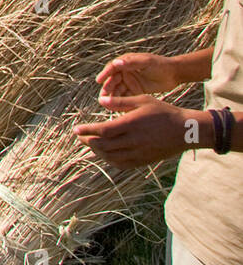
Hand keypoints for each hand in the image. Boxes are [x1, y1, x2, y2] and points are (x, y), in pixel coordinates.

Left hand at [73, 95, 191, 168]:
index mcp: (132, 124)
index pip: (102, 130)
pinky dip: (109, 159)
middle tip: (80, 136)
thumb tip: (100, 100)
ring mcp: (139, 152)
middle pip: (103, 145)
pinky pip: (121, 164)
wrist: (186, 130)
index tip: (76, 129)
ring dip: (96, 151)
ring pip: (110, 156)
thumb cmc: (164, 112)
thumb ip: (120, 102)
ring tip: (89, 143)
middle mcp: (134, 140)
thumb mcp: (143, 101)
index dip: (87, 131)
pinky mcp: (144, 160)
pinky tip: (104, 154)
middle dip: (88, 141)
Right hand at [94, 53, 178, 104]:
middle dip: (108, 88)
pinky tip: (118, 108)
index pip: (112, 68)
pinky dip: (121, 102)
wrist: (175, 74)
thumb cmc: (161, 64)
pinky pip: (126, 97)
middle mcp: (125, 72)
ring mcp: (130, 82)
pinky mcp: (135, 91)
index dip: (105, 74)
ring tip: (108, 104)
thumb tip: (116, 63)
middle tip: (104, 96)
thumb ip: (131, 63)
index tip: (99, 81)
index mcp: (126, 62)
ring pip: (118, 90)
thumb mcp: (146, 62)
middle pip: (113, 81)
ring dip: (112, 96)